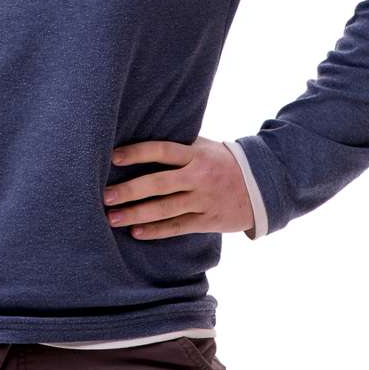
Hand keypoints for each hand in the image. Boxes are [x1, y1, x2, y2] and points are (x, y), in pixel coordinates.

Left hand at [103, 136, 253, 239]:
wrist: (263, 185)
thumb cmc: (223, 162)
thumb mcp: (204, 147)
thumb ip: (178, 146)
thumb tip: (141, 136)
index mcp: (195, 154)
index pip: (161, 150)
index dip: (137, 153)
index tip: (113, 157)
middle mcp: (198, 176)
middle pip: (158, 183)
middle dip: (129, 190)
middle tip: (105, 196)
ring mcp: (203, 200)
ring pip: (165, 209)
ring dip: (136, 214)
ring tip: (113, 218)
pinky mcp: (208, 220)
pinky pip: (178, 227)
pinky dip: (156, 231)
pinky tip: (137, 232)